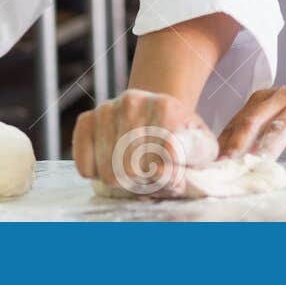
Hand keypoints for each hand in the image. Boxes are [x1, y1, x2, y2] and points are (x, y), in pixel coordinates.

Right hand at [72, 88, 217, 196]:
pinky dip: (98, 175)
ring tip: (134, 170)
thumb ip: (190, 164)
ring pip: (108, 173)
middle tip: (152, 175)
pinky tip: (111, 163)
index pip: (166, 155)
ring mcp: (107, 109)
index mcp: (167, 107)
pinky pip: (85, 166)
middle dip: (143, 183)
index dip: (170, 176)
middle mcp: (134, 102)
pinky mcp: (86, 120)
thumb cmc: (181, 140)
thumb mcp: (200, 150)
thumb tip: (159, 173)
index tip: (173, 173)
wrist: (156, 114)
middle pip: (132, 171)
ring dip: (122, 182)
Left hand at [217, 73, 285, 176]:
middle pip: (256, 118)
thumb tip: (225, 153)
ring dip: (269, 147)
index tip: (211, 161)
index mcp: (268, 96)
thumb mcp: (280, 112)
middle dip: (239, 142)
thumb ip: (257, 128)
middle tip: (225, 164)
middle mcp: (285, 96)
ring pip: (284, 126)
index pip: (241, 119)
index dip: (225, 140)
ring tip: (257, 165)